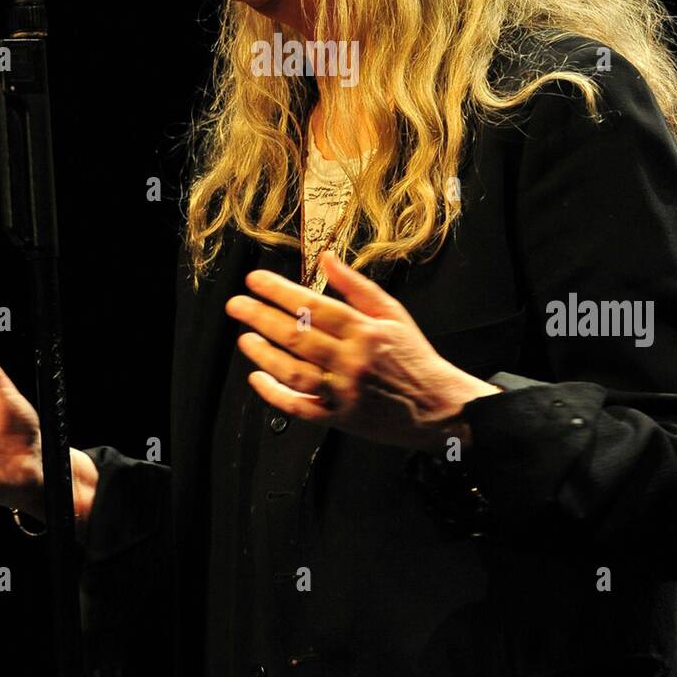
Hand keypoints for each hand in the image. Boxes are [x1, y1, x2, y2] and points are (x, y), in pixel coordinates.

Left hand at [225, 251, 501, 450]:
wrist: (439, 407)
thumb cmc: (415, 357)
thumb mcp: (393, 313)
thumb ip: (356, 286)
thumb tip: (326, 258)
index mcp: (365, 331)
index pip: (313, 305)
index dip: (279, 291)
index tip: (255, 280)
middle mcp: (352, 360)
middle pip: (297, 336)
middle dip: (260, 317)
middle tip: (236, 305)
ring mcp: (344, 392)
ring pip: (293, 372)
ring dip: (263, 354)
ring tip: (244, 338)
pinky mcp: (339, 418)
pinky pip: (300, 407)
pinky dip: (274, 394)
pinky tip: (256, 379)